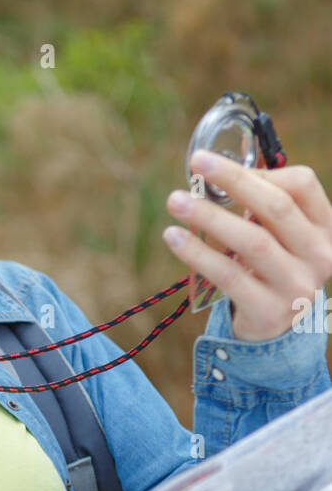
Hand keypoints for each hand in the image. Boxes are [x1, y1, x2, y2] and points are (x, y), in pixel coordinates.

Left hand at [162, 149, 331, 341]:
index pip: (302, 184)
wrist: (278, 327)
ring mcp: (296, 285)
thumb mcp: (282, 236)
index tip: (220, 166)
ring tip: (175, 201)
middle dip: (234, 180)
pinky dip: (198, 253)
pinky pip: (228, 276)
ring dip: (210, 217)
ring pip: (252, 241)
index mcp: (325, 227)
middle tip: (196, 163)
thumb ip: (262, 207)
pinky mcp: (268, 310)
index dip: (259, 171)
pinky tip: (173, 237)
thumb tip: (214, 174)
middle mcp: (319, 255)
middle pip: (276, 208)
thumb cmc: (272, 267)